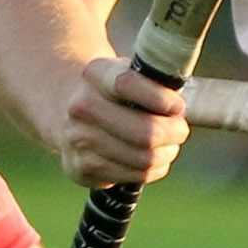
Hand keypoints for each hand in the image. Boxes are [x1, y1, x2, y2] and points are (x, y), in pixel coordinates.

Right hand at [58, 57, 188, 189]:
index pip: (127, 85)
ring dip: (167, 153)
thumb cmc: (114, 92)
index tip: (178, 107)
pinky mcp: (81, 169)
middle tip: (181, 130)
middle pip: (144, 132)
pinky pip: (134, 176)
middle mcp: (81, 107)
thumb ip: (155, 81)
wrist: (66, 111)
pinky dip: (153, 169)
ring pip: (144, 159)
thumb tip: (181, 108)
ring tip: (170, 144)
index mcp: (95, 74)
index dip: (160, 99)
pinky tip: (152, 158)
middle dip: (174, 133)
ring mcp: (78, 140)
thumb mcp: (129, 72)